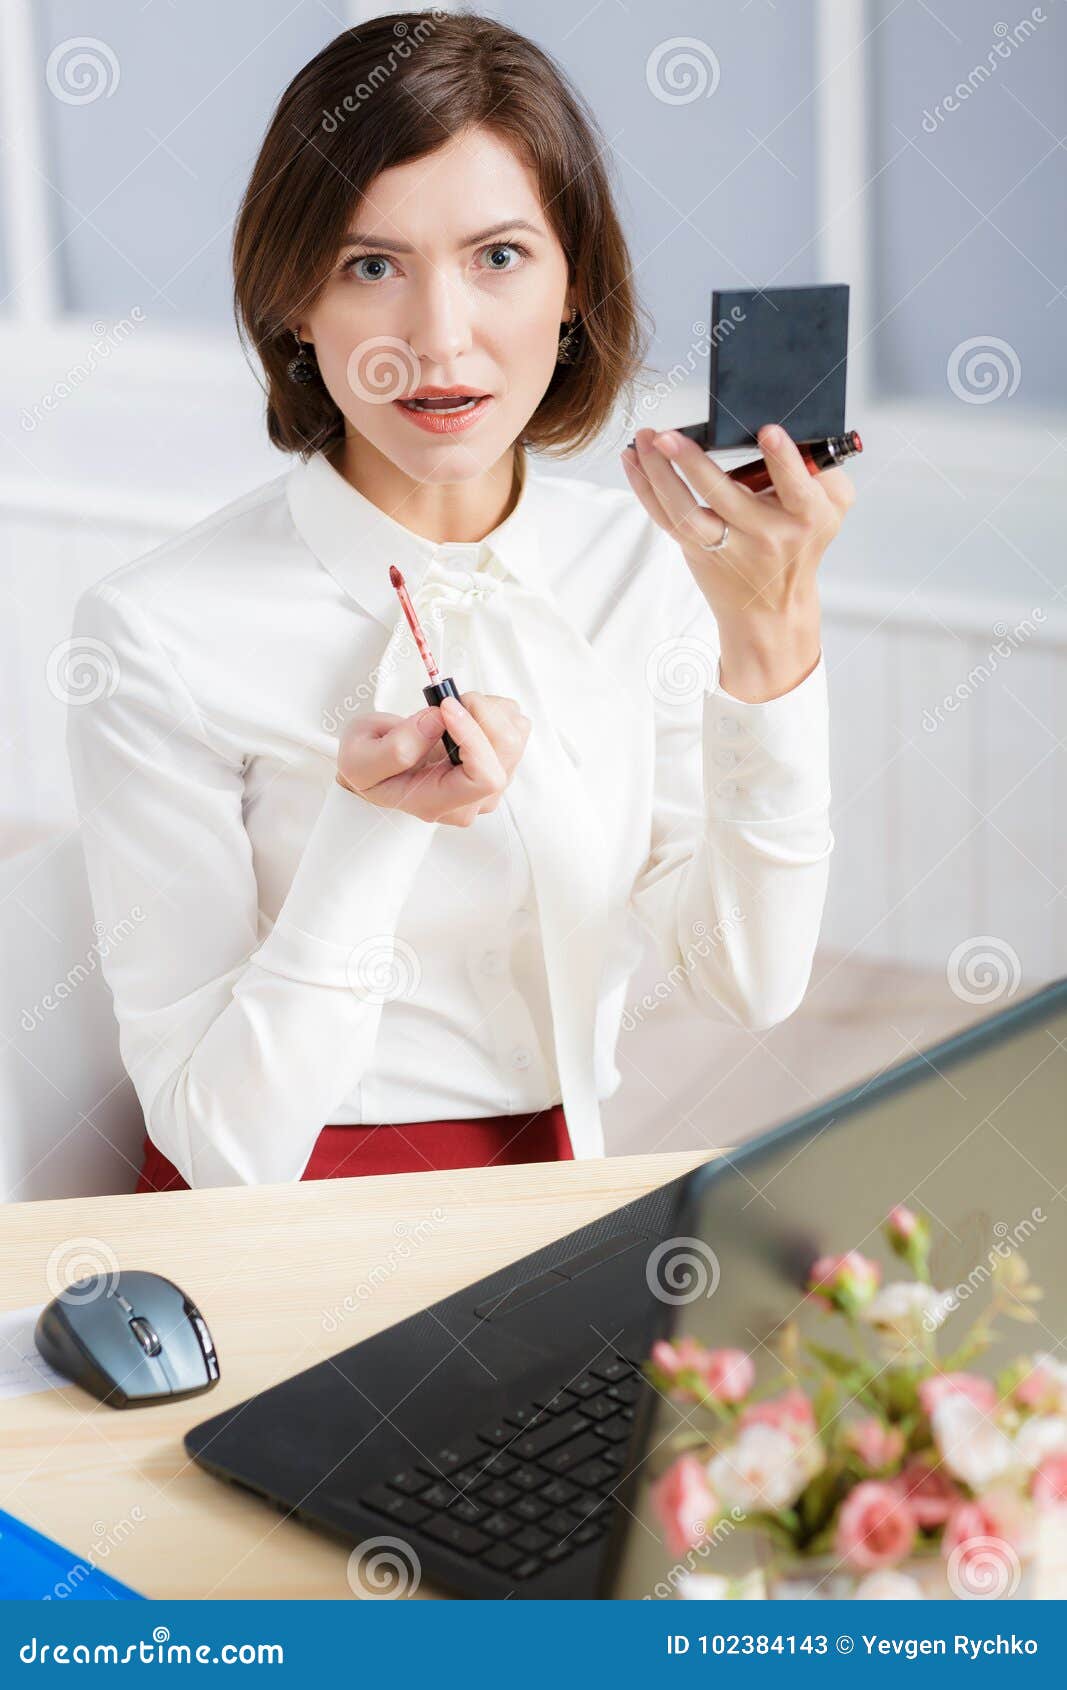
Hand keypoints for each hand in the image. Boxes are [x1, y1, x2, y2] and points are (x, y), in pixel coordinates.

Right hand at [336, 691, 530, 827]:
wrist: (375, 765)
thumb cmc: (367, 765)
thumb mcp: (359, 758)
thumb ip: (396, 747)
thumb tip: (439, 720)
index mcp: (438, 803)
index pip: (484, 778)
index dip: (473, 736)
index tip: (446, 708)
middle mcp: (471, 800)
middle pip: (506, 751)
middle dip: (480, 713)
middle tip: (446, 702)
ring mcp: (488, 783)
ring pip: (515, 735)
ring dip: (487, 709)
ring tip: (451, 709)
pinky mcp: (498, 762)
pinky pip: (516, 727)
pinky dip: (494, 710)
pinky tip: (465, 714)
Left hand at [621, 422, 855, 632]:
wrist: (772, 608)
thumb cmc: (802, 543)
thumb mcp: (831, 508)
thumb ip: (822, 468)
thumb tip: (798, 428)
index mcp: (805, 517)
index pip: (795, 487)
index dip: (782, 460)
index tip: (767, 431)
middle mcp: (764, 533)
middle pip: (725, 498)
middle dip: (693, 463)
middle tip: (668, 435)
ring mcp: (726, 547)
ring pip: (686, 513)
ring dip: (659, 475)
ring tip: (644, 440)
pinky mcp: (697, 551)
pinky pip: (666, 519)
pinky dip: (645, 488)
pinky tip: (633, 459)